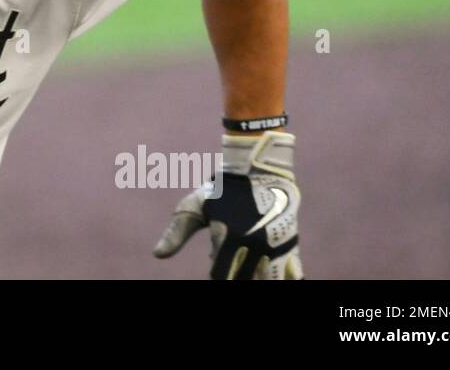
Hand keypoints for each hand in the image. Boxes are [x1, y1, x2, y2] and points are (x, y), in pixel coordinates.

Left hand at [152, 130, 302, 279]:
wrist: (258, 169)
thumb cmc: (221, 190)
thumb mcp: (193, 207)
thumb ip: (175, 232)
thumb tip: (157, 255)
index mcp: (228, 239)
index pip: (220, 277)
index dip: (216, 275)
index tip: (213, 265)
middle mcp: (253, 246)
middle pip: (244, 280)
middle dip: (236, 275)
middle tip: (231, 265)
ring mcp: (275, 246)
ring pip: (269, 280)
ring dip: (258, 277)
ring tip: (249, 267)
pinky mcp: (291, 244)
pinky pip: (293, 274)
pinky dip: (281, 277)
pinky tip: (269, 273)